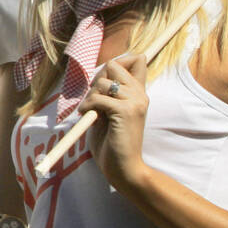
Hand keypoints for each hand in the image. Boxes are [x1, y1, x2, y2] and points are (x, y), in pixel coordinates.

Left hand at [77, 53, 150, 192]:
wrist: (122, 167)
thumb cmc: (112, 141)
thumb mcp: (108, 111)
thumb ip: (108, 93)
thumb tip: (100, 73)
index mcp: (139, 93)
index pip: (137, 59)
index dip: (117, 62)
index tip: (104, 83)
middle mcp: (141, 94)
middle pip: (114, 65)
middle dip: (97, 79)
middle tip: (93, 100)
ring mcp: (135, 101)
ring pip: (103, 81)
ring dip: (90, 95)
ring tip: (90, 111)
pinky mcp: (126, 111)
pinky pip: (98, 97)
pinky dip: (87, 106)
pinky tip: (87, 116)